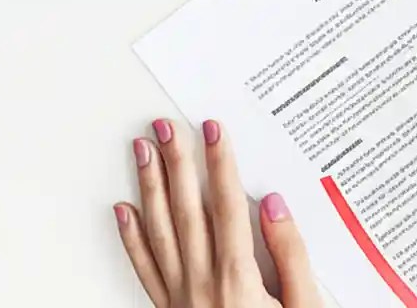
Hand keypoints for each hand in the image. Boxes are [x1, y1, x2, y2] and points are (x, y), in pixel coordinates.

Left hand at [113, 119, 320, 307]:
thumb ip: (292, 257)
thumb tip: (274, 207)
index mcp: (238, 279)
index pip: (227, 206)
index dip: (221, 164)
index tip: (214, 130)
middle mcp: (202, 284)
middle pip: (187, 211)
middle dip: (177, 163)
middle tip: (165, 127)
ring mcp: (180, 298)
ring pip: (159, 232)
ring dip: (149, 188)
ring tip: (142, 152)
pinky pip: (145, 268)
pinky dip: (132, 237)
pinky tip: (124, 210)